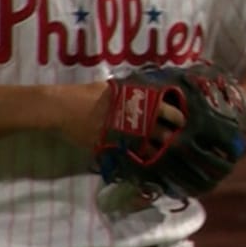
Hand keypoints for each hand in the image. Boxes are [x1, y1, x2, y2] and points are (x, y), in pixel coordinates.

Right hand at [55, 81, 184, 151]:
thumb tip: (139, 92)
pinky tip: (142, 159)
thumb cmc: (86, 93)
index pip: (168, 111)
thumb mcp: (112, 87)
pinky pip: (131, 156)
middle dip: (172, 138)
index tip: (181, 121)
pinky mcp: (113, 148)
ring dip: (158, 150)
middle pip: (164, 133)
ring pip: (151, 148)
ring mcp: (125, 136)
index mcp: (139, 101)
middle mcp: (136, 120)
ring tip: (162, 152)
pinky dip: (139, 158)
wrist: (64, 109)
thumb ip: (129, 91)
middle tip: (175, 140)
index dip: (178, 117)